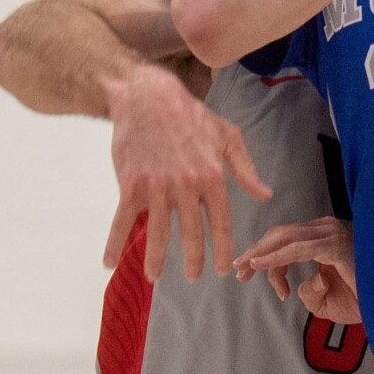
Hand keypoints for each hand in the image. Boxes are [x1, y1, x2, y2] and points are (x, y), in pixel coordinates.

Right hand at [103, 65, 271, 281]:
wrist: (147, 96)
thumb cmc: (190, 114)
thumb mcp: (227, 135)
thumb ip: (246, 169)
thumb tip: (265, 195)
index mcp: (213, 176)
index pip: (222, 221)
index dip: (222, 248)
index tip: (223, 268)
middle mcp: (187, 186)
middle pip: (191, 233)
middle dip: (193, 259)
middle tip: (194, 276)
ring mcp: (157, 187)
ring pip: (158, 233)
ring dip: (155, 259)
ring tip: (154, 276)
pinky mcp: (131, 184)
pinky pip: (122, 220)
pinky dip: (114, 243)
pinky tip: (108, 262)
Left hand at [233, 217, 359, 325]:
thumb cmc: (367, 300)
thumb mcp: (329, 302)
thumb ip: (312, 294)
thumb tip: (301, 286)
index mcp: (326, 238)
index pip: (286, 239)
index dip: (264, 255)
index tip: (249, 273)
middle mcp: (328, 231)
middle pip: (281, 234)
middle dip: (256, 250)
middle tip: (238, 270)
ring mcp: (332, 235)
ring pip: (285, 237)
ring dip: (260, 253)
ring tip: (244, 268)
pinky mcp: (335, 246)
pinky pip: (298, 249)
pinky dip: (275, 257)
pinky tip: (260, 265)